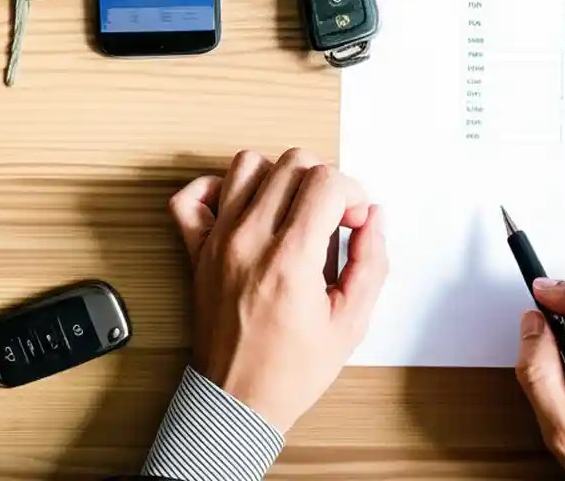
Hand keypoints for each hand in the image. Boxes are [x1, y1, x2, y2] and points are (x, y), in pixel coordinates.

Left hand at [167, 148, 388, 432]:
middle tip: (332, 217)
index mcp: (290, 260)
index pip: (326, 181)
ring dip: (279, 177)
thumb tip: (373, 217)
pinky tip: (245, 209)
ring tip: (293, 210)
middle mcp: (249, 241)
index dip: (353, 193)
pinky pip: (191, 195)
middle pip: (292, 163)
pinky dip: (217, 189)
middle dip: (324, 180)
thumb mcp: (351, 323)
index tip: (355, 221)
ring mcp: (218, 241)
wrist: (236, 401)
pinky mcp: (196, 250)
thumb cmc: (290, 371)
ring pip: (247, 164)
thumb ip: (371, 262)